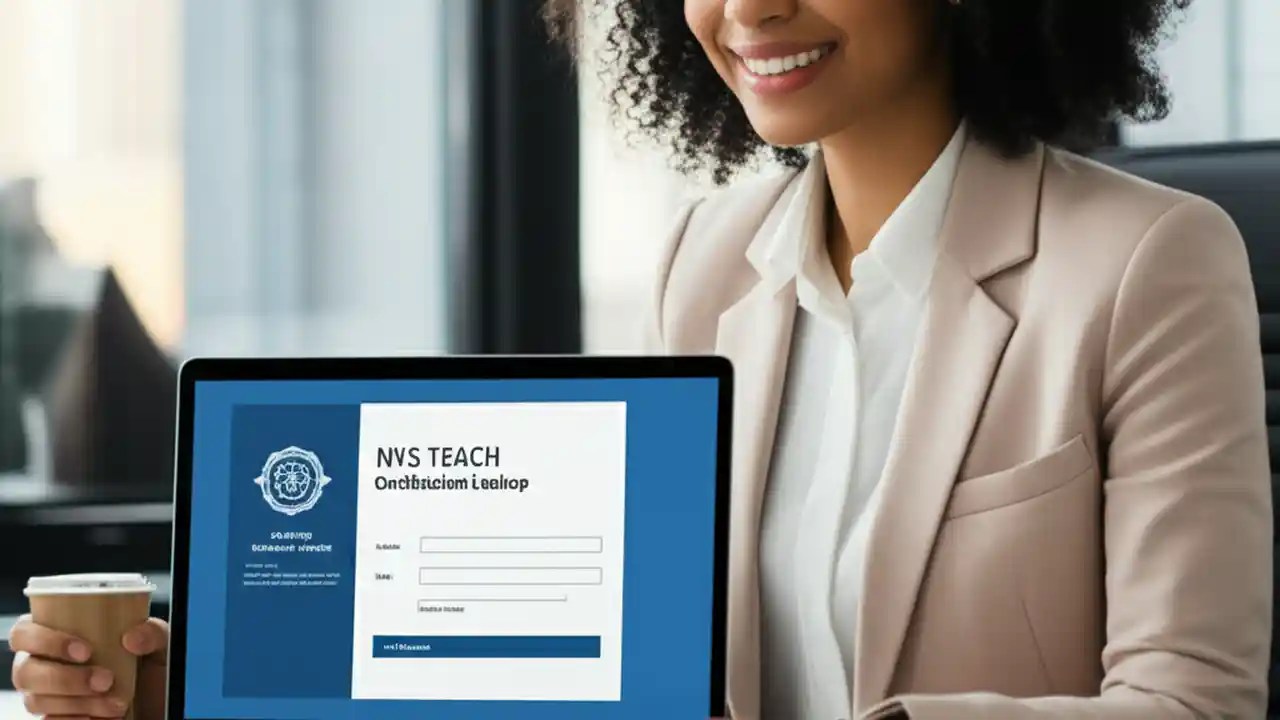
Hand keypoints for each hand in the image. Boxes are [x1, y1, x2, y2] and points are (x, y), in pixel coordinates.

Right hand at [9, 615, 168, 719]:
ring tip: (116, 702)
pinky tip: (99, 717)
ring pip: (36, 700)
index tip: (85, 651)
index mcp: (58, 633)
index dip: (44, 640)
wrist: (160, 701)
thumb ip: (155, 631)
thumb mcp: (162, 643)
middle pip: (24, 671)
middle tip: (105, 680)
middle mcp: (44, 663)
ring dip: (77, 702)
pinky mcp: (56, 718)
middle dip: (64, 678)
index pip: (24, 632)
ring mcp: (46, 694)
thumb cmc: (151, 664)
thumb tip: (132, 638)